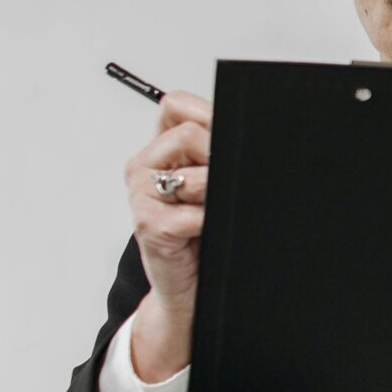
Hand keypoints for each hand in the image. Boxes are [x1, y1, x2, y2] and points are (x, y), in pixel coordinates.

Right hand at [123, 89, 210, 380]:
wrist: (186, 287)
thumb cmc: (201, 234)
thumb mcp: (212, 184)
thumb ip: (216, 152)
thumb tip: (249, 127)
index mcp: (159, 150)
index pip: (176, 105)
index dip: (206, 115)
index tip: (224, 142)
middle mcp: (144, 167)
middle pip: (189, 134)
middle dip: (217, 157)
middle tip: (223, 185)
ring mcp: (142, 196)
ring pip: (195, 173)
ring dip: (215, 194)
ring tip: (210, 214)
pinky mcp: (148, 226)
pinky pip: (194, 213)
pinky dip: (209, 222)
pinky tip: (205, 232)